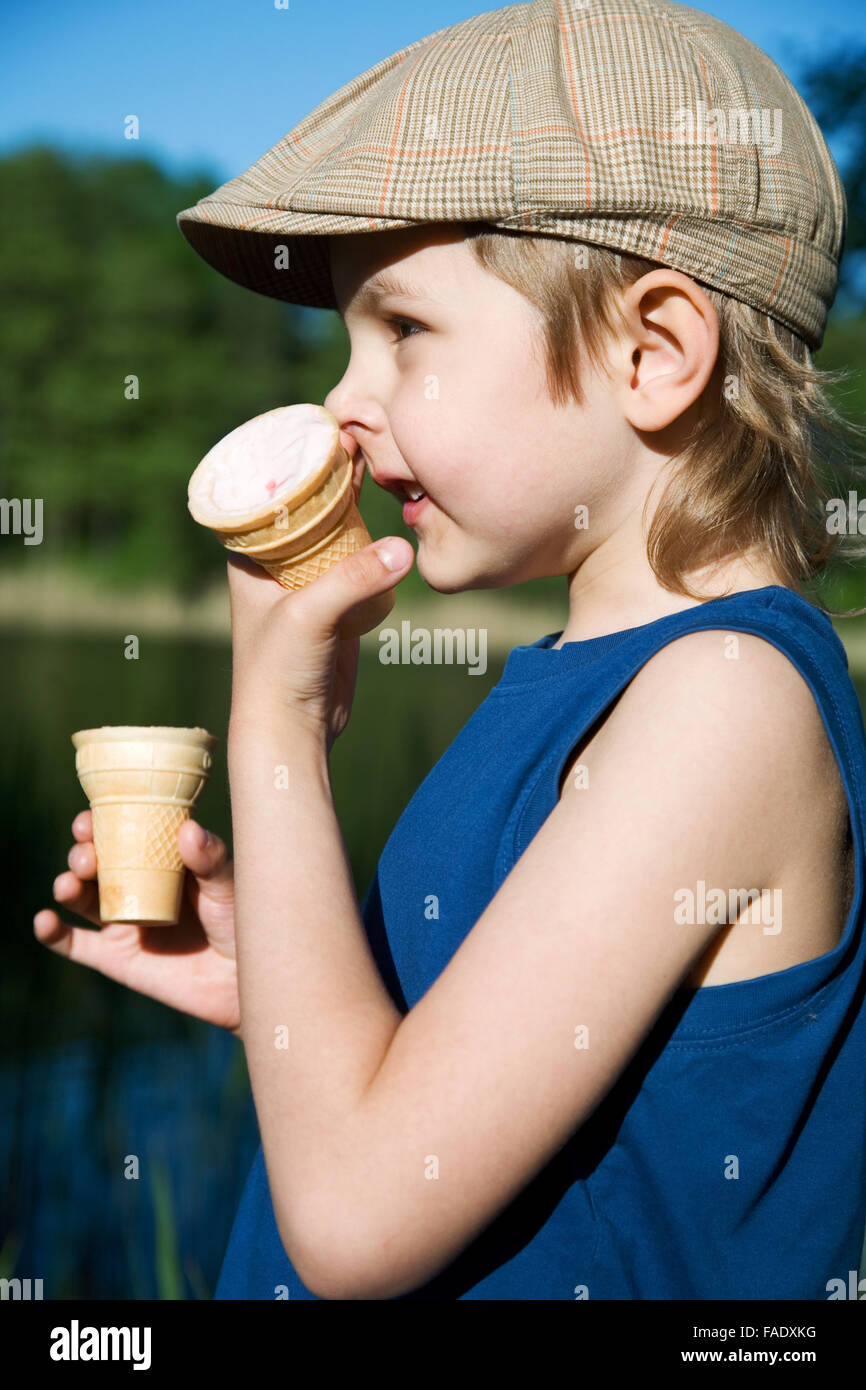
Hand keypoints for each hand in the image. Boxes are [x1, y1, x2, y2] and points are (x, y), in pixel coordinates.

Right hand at [33, 809, 241, 1038]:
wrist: (243, 980)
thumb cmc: (241, 922)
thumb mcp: (229, 886)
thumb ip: (212, 860)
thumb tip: (188, 830)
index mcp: (159, 859)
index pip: (122, 831)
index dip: (100, 821)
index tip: (90, 817)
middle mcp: (135, 885)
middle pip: (96, 863)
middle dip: (82, 854)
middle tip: (87, 856)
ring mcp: (123, 921)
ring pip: (82, 899)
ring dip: (67, 885)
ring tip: (68, 885)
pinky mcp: (116, 957)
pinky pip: (75, 945)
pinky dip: (52, 933)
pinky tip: (43, 921)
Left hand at [227, 449, 413, 751]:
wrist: (292, 730)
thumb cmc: (279, 671)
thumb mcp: (313, 616)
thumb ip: (356, 579)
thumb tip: (404, 549)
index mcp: (249, 557)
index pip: (269, 492)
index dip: (295, 459)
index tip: (327, 426)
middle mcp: (273, 566)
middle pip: (306, 507)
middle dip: (332, 477)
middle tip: (364, 438)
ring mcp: (304, 586)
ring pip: (333, 534)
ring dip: (356, 506)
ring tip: (381, 467)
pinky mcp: (333, 608)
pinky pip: (354, 563)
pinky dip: (372, 542)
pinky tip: (391, 516)